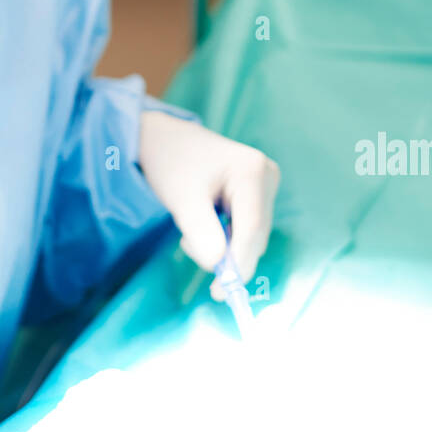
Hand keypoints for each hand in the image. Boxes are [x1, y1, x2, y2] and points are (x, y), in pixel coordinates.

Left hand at [139, 112, 278, 295]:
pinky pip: (247, 228)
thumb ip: (201, 234)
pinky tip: (203, 224)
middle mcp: (268, 175)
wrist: (164, 140)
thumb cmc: (171, 163)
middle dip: (225, 253)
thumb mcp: (181, 200)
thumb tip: (219, 267)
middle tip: (188, 246)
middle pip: (255, 235)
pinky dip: (226, 237)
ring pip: (252, 235)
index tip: (219, 291)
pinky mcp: (258, 193)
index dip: (238, 264)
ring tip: (190, 230)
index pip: (251, 229)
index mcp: (252, 170)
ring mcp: (266, 183)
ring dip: (223, 245)